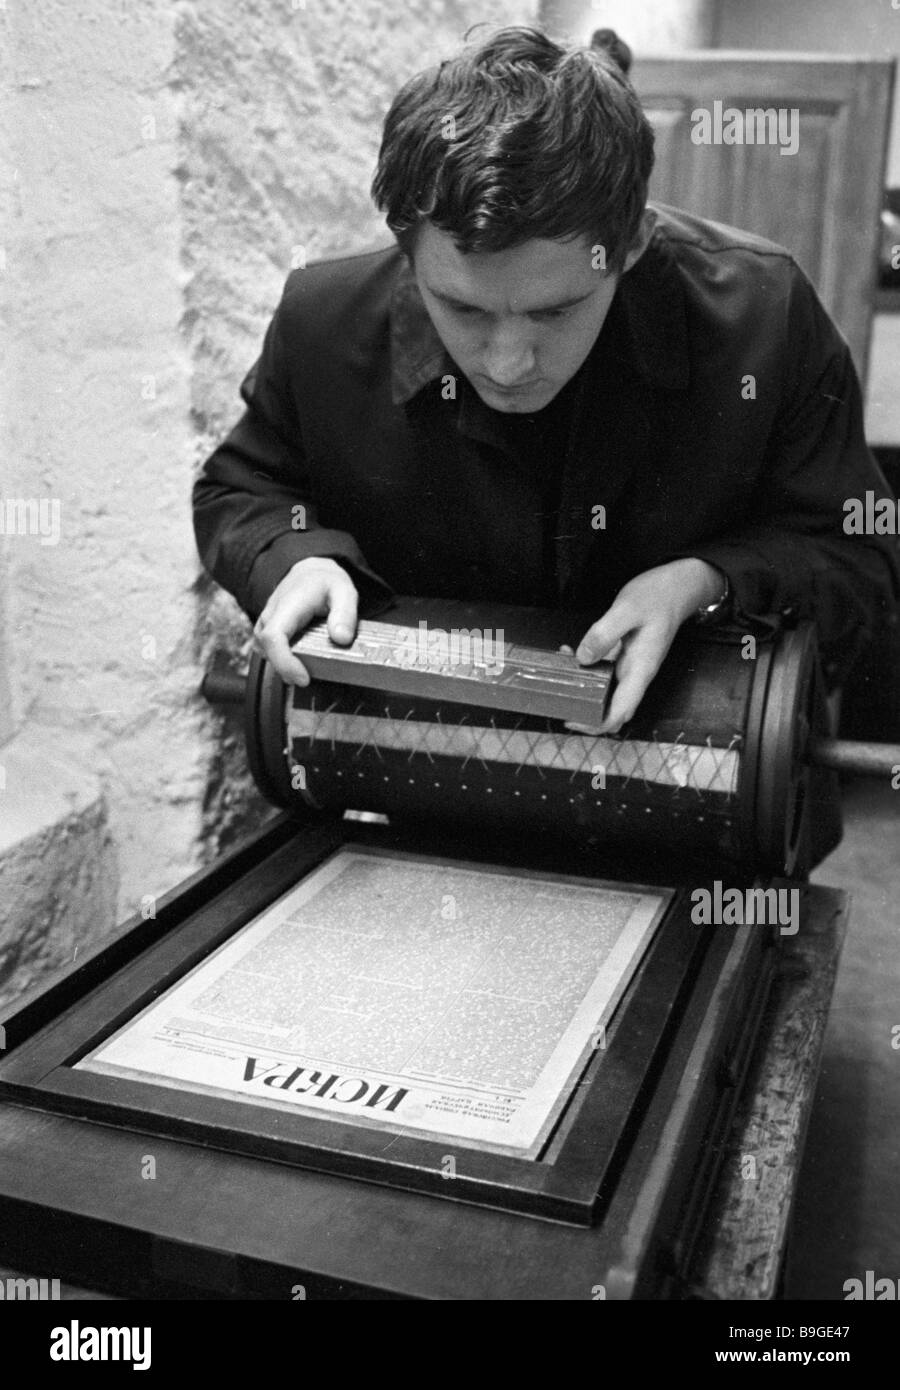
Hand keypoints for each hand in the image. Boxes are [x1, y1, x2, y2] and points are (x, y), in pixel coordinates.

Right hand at [252, 557, 358, 685]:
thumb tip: (341, 639)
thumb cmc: (325, 582)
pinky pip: (266, 649)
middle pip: (266, 648)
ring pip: (263, 650)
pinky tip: (296, 664)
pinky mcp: (267, 628)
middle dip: (285, 669)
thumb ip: (345, 614)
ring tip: (302, 672)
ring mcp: (266, 621)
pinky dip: (279, 660)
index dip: (284, 662)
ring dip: (281, 665)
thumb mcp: (344, 591)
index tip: (303, 677)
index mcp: (289, 604)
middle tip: (307, 679)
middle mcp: (271, 613)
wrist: (310, 571)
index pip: (274, 637)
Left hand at [568, 559, 724, 733]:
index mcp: (640, 670)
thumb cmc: (659, 596)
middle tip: (560, 698)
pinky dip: (587, 669)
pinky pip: (605, 673)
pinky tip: (572, 653)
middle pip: (610, 711)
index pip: (619, 714)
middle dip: (585, 712)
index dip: (595, 724)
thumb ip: (604, 634)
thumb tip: (583, 658)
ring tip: (562, 671)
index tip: (572, 719)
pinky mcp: (626, 657)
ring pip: (606, 693)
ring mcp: (631, 667)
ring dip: (583, 688)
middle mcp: (636, 674)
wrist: (679, 586)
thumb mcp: (627, 609)